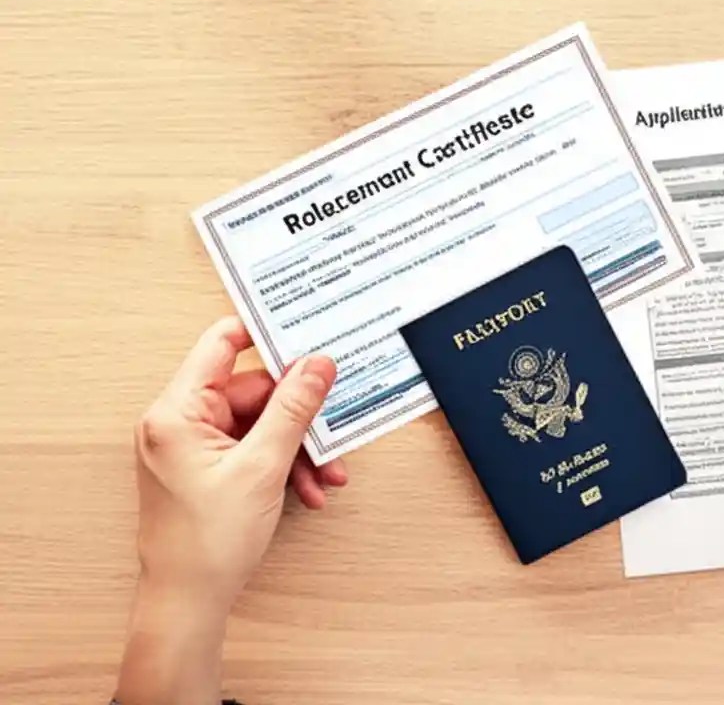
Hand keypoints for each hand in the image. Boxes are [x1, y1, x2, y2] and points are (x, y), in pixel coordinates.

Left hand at [116, 316, 347, 704]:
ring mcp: (191, 447)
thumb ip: (293, 409)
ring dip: (297, 448)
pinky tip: (308, 490)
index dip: (266, 336)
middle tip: (332, 432)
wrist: (188, 603)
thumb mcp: (263, 467)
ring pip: (259, 425)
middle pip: (252, 392)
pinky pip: (252, 450)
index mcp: (176, 412)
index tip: (307, 334)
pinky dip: (283, 466)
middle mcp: (178, 423)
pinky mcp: (205, 469)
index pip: (221, 344)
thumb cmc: (207, 543)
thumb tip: (317, 364)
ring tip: (325, 476)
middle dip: (298, 417)